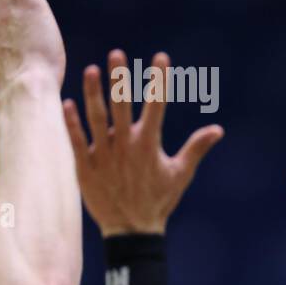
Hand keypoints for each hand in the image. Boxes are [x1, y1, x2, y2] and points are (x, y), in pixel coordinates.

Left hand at [62, 50, 223, 236]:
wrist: (132, 230)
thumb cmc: (159, 200)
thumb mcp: (181, 174)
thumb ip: (196, 148)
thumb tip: (218, 130)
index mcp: (149, 144)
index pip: (157, 105)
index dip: (159, 80)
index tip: (161, 58)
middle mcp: (125, 145)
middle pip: (121, 104)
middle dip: (120, 78)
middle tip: (117, 54)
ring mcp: (104, 154)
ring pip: (96, 118)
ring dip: (94, 93)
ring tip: (92, 70)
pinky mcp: (86, 166)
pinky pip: (77, 140)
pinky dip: (72, 123)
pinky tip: (67, 103)